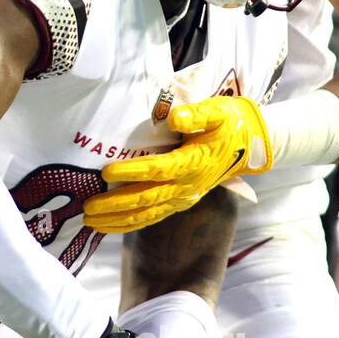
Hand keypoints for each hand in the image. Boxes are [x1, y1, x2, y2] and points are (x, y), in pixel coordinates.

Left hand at [83, 96, 272, 233]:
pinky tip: (108, 227)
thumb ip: (196, 114)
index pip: (158, 169)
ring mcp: (183, 198)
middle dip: (114, 205)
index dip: (132, 172)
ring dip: (117, 221)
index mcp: (194, 162)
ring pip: (147, 215)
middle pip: (146, 199)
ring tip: (89, 222)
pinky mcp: (180, 203)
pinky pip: (152, 218)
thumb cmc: (230, 122)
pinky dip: (129, 225)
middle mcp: (187, 185)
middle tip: (87, 208)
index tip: (106, 171)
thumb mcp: (217, 111)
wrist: (252, 143)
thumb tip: (173, 117)